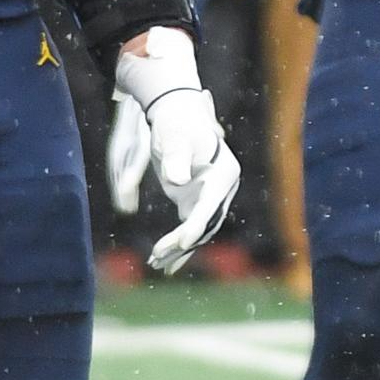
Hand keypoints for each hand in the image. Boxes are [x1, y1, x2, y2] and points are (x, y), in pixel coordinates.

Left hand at [114, 29, 240, 274]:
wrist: (175, 114)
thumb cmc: (176, 123)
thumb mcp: (175, 138)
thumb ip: (177, 158)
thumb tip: (177, 180)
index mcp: (224, 173)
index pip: (210, 205)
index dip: (195, 225)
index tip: (180, 242)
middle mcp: (221, 188)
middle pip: (206, 222)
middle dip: (183, 242)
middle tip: (158, 256)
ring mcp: (209, 196)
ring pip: (197, 229)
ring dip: (178, 248)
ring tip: (155, 264)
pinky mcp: (194, 200)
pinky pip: (188, 227)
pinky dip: (176, 243)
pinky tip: (162, 261)